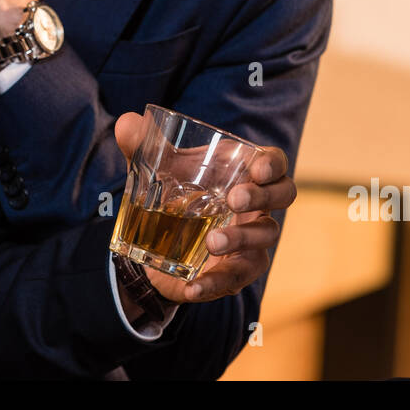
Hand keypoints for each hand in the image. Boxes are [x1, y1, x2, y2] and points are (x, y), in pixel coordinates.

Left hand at [113, 112, 295, 306]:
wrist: (158, 240)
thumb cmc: (173, 190)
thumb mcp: (155, 168)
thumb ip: (140, 145)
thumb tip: (126, 123)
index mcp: (244, 171)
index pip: (275, 163)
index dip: (273, 164)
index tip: (257, 168)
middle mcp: (257, 204)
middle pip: (283, 195)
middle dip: (264, 196)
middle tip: (233, 199)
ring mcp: (252, 239)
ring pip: (265, 237)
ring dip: (241, 238)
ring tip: (212, 242)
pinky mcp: (237, 270)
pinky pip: (236, 278)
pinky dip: (214, 283)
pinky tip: (192, 287)